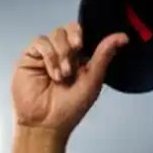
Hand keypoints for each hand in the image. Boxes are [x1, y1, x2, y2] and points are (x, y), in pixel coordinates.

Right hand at [11, 22, 128, 135]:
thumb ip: (104, 56)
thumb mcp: (93, 81)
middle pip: (67, 29)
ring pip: (54, 34)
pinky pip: (40, 42)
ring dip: (61, 54)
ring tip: (62, 76)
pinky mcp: (31, 57)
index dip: (80, 33)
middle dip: (71, 44)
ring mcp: (46, 55)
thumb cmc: (69, 108)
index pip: (80, 33)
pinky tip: (52, 73)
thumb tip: (122, 37)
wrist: (46, 123)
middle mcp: (63, 54)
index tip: (81, 45)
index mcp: (79, 58)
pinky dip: (49, 56)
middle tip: (71, 65)